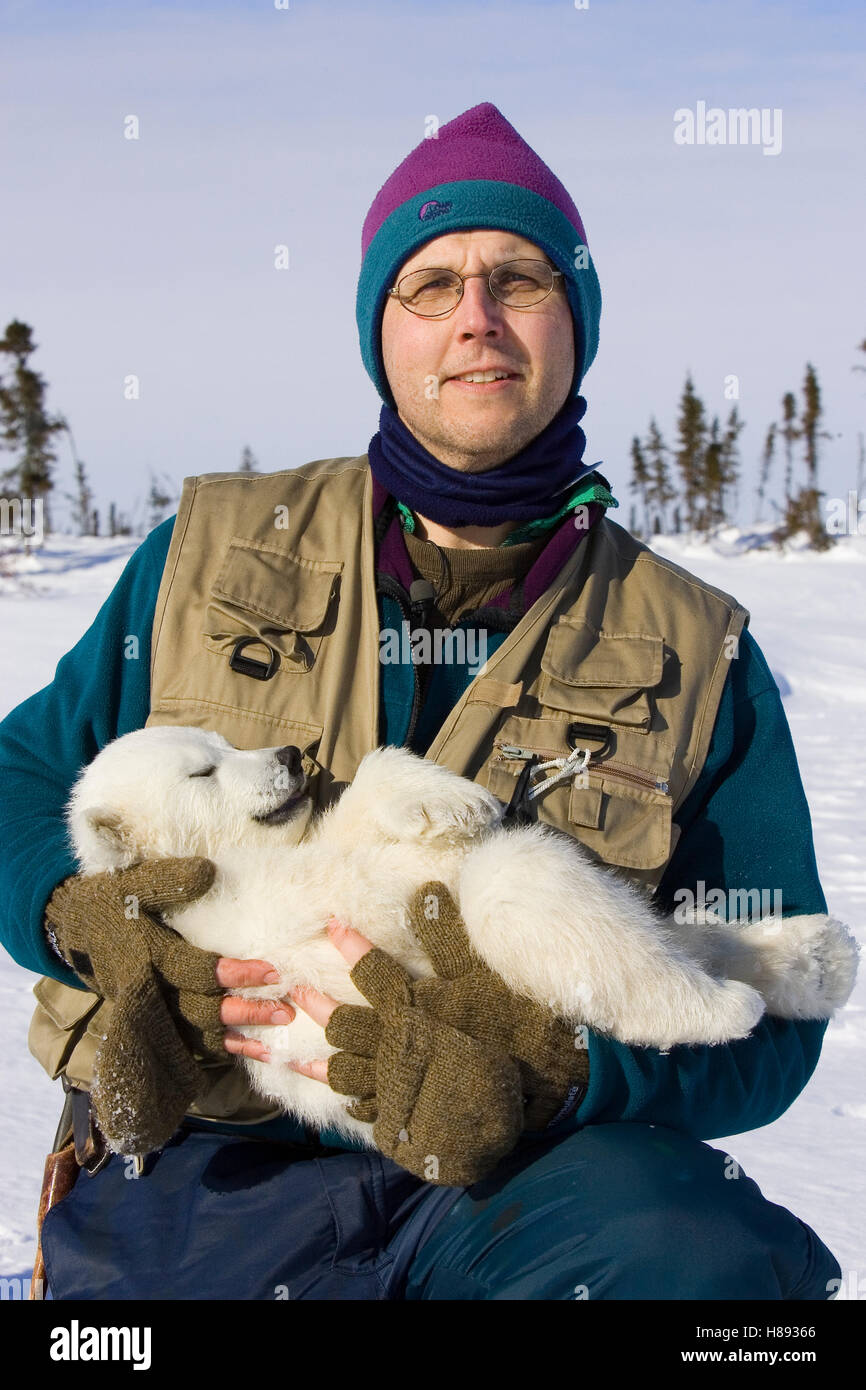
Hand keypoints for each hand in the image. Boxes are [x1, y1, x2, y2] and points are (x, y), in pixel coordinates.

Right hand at [44, 857, 291, 1154]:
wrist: (74, 927)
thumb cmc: (112, 900)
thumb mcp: (135, 882)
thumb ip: (169, 880)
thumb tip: (209, 872)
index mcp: (146, 953)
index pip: (193, 970)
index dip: (233, 973)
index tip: (271, 971)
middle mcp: (149, 987)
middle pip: (199, 1010)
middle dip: (244, 1011)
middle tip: (286, 1010)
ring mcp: (151, 1008)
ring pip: (197, 1032)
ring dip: (239, 1035)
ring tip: (279, 1033)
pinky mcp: (155, 1019)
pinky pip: (191, 1041)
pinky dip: (224, 1047)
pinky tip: (257, 1050)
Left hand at [289, 916, 524, 1186]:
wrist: (529, 1087)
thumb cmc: (506, 1024)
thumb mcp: (478, 973)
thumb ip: (447, 934)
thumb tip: (427, 889)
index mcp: (411, 1006)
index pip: (370, 969)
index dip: (349, 944)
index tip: (332, 924)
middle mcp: (395, 1043)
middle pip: (342, 1023)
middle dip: (314, 1003)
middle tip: (292, 989)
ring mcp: (396, 1082)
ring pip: (342, 1069)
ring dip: (315, 1059)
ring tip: (291, 1049)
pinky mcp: (404, 1111)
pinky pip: (364, 1104)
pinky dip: (345, 1095)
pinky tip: (337, 1090)